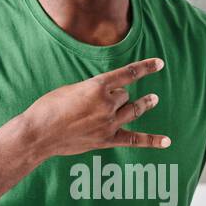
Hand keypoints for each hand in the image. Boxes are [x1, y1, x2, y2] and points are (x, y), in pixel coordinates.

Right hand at [21, 57, 169, 161]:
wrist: (38, 134)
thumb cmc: (48, 108)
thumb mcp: (71, 89)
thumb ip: (92, 90)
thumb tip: (105, 96)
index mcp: (96, 86)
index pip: (127, 74)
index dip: (146, 67)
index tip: (160, 63)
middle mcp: (106, 104)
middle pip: (125, 95)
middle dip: (117, 95)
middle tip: (101, 100)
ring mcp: (108, 123)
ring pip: (131, 110)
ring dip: (143, 104)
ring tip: (153, 100)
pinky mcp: (106, 140)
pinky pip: (134, 140)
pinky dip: (152, 140)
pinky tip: (167, 142)